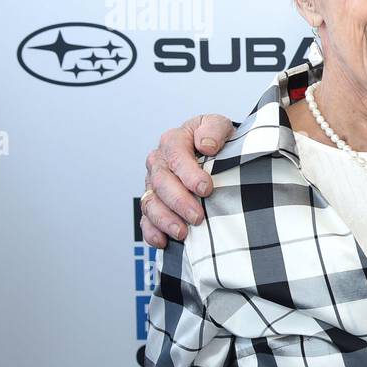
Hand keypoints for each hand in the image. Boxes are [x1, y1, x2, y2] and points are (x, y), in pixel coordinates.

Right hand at [140, 114, 233, 246]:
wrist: (216, 152)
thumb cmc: (217, 140)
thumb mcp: (219, 125)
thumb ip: (214, 129)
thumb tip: (206, 145)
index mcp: (174, 141)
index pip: (176, 156)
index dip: (189, 174)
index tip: (206, 188)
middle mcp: (159, 162)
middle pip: (161, 183)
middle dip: (179, 202)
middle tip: (197, 217)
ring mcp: (153, 184)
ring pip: (150, 203)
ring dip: (165, 220)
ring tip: (182, 233)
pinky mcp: (154, 202)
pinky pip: (146, 219)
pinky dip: (152, 232)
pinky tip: (162, 241)